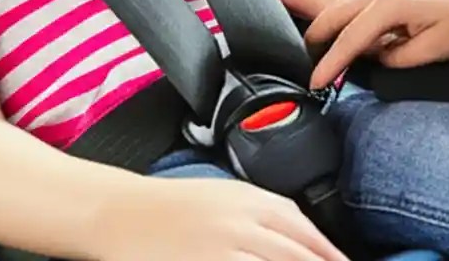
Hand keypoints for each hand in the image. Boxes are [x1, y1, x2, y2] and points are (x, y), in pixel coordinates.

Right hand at [95, 177, 349, 260]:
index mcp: (249, 202)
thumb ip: (268, 212)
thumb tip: (309, 240)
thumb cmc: (173, 205)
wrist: (117, 212)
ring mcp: (219, 253)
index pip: (306, 233)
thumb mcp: (226, 193)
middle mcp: (239, 226)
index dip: (331, 255)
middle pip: (296, 256)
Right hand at [305, 0, 448, 88]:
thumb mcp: (436, 48)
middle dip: (317, 38)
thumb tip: (376, 60)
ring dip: (332, 27)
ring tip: (325, 52)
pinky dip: (349, 18)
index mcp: (391, 4)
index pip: (350, 39)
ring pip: (344, 4)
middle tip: (308, 63)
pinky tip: (355, 37)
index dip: (330, 64)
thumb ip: (397, 59)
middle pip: (334, 13)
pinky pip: (360, 1)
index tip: (315, 81)